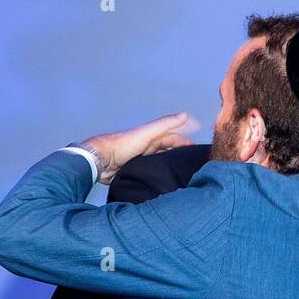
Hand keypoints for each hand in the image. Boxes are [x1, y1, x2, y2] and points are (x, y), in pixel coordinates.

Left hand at [81, 112, 198, 184]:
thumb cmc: (123, 145)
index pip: (172, 139)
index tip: (197, 150)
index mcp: (150, 138)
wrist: (101, 161)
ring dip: (169, 167)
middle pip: (167, 151)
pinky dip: (158, 177)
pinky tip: (164, 183)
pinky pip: (150, 174)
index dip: (184, 142)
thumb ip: (165, 124)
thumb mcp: (147, 133)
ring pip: (159, 163)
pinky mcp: (134, 172)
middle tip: (192, 165)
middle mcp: (146, 148)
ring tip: (181, 176)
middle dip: (179, 155)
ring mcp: (140, 160)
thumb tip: (185, 114)